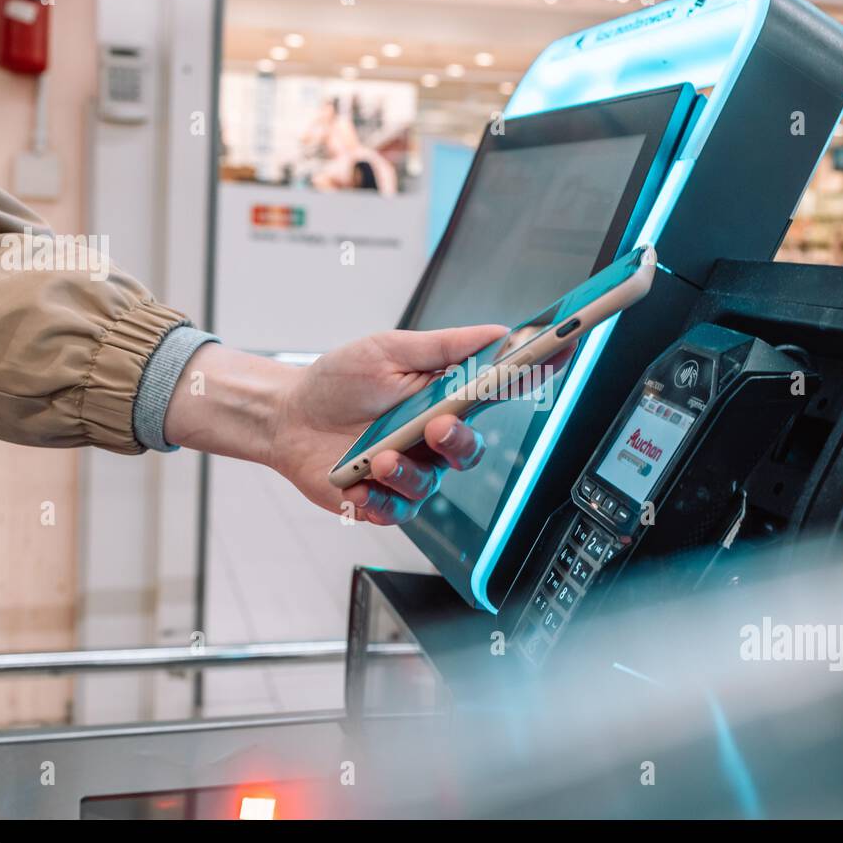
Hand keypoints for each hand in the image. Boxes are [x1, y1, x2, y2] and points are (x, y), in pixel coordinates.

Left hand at [163, 325, 507, 524]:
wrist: (287, 416)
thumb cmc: (339, 381)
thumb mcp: (388, 350)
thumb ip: (443, 347)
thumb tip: (496, 332)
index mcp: (444, 398)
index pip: (497, 391)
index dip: (531, 376)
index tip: (555, 355)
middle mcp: (432, 439)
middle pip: (468, 448)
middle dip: (458, 441)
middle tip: (438, 426)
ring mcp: (410, 471)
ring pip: (430, 483)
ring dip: (407, 472)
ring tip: (380, 458)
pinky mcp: (381, 500)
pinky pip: (394, 510)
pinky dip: (377, 499)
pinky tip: (359, 484)